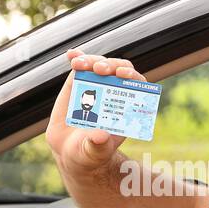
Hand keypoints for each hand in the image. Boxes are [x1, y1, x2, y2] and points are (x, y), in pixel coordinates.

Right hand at [45, 49, 147, 175]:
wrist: (71, 151)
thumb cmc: (89, 153)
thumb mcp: (94, 152)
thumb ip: (98, 145)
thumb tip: (101, 136)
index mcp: (126, 107)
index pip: (137, 85)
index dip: (133, 77)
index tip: (124, 75)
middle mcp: (113, 93)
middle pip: (118, 70)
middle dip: (112, 65)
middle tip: (100, 69)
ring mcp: (96, 86)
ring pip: (98, 65)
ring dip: (92, 60)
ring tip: (80, 65)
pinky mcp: (78, 84)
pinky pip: (79, 67)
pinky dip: (77, 58)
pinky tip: (71, 54)